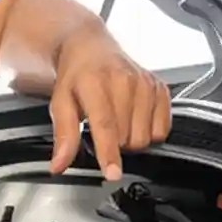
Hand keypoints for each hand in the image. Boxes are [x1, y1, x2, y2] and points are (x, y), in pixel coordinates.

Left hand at [47, 35, 171, 179]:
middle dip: (114, 144)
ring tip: (116, 121)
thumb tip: (58, 164)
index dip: (109, 153)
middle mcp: (124, 81)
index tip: (112, 173)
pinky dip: (148, 132)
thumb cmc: (75, 75)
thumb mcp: (60, 102)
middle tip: (101, 127)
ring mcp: (145, 83)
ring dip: (130, 139)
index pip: (105, 125)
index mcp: (95, 83)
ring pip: (146, 137)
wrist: (90, 47)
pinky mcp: (160, 87)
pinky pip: (162, 129)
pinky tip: (133, 118)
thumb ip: (64, 135)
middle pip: (127, 137)